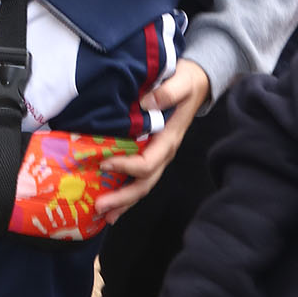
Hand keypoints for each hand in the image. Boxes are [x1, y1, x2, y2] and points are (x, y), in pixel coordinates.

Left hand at [93, 59, 209, 221]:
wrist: (196, 82)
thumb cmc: (186, 82)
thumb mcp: (182, 81)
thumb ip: (168, 92)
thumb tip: (146, 102)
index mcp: (169, 139)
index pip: (148, 162)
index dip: (127, 166)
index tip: (105, 163)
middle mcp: (164, 152)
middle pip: (144, 183)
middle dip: (123, 198)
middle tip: (100, 207)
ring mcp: (158, 155)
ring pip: (142, 185)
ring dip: (123, 202)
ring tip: (103, 215)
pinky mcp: (151, 153)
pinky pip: (139, 177)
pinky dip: (125, 192)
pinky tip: (111, 202)